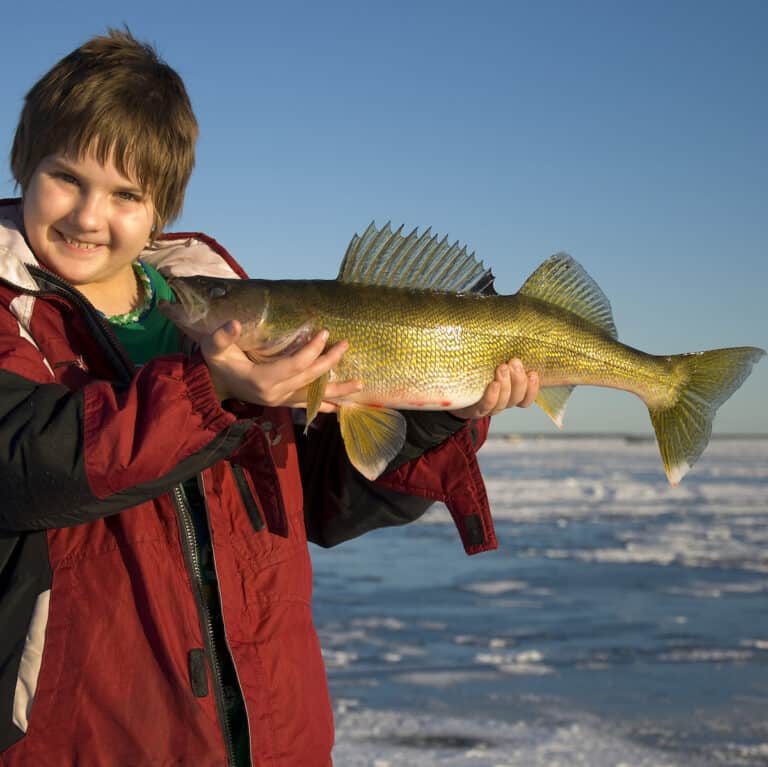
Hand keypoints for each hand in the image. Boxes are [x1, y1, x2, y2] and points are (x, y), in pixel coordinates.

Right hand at [199, 320, 361, 408]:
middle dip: (330, 362)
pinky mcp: (282, 403)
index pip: (294, 365)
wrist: (212, 386)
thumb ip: (222, 336)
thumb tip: (234, 323)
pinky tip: (341, 406)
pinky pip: (307, 405)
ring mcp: (280, 401)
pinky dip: (325, 405)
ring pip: (314, 396)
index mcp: (261, 379)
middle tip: (346, 345)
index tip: (325, 333)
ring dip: (338, 390)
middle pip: (309, 378)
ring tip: (360, 384)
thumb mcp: (213, 348)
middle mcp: (275, 394)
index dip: (311, 350)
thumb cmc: (215, 363)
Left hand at [449, 358, 538, 418]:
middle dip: (519, 380)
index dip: (533, 388)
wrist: (451, 391)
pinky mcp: (474, 410)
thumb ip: (502, 355)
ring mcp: (489, 408)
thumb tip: (513, 331)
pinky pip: (487, 406)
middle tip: (514, 362)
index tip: (533, 373)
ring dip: (506, 384)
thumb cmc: (475, 373)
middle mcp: (502, 403)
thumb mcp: (490, 363)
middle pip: (517, 397)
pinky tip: (493, 384)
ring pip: (505, 402)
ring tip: (502, 368)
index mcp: (510, 394)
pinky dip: (492, 396)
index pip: (527, 397)